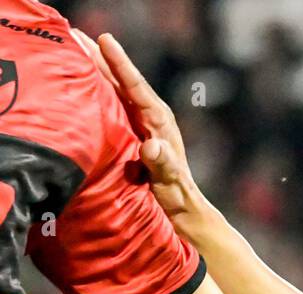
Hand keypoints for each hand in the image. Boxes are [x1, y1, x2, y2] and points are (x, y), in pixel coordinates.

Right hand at [79, 31, 208, 236]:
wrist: (182, 206)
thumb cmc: (176, 195)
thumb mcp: (169, 179)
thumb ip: (162, 162)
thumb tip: (151, 147)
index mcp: (160, 122)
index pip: (136, 87)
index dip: (120, 64)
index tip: (105, 42)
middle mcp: (152, 116)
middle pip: (123, 80)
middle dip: (102, 57)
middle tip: (78, 34)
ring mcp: (143, 121)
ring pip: (116, 87)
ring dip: (98, 67)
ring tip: (77, 45)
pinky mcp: (135, 129)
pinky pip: (114, 101)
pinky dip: (99, 85)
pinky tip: (84, 76)